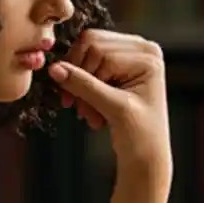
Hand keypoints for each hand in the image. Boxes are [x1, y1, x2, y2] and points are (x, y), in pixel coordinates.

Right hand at [45, 29, 171, 183]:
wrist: (146, 157)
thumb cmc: (142, 136)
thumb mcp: (114, 109)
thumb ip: (85, 86)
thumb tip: (55, 68)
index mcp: (148, 55)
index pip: (100, 49)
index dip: (84, 75)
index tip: (81, 104)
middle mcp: (141, 49)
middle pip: (91, 45)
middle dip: (81, 79)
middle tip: (81, 109)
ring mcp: (129, 56)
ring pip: (85, 55)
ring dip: (80, 88)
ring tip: (89, 114)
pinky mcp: (117, 68)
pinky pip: (86, 66)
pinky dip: (83, 90)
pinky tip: (91, 111)